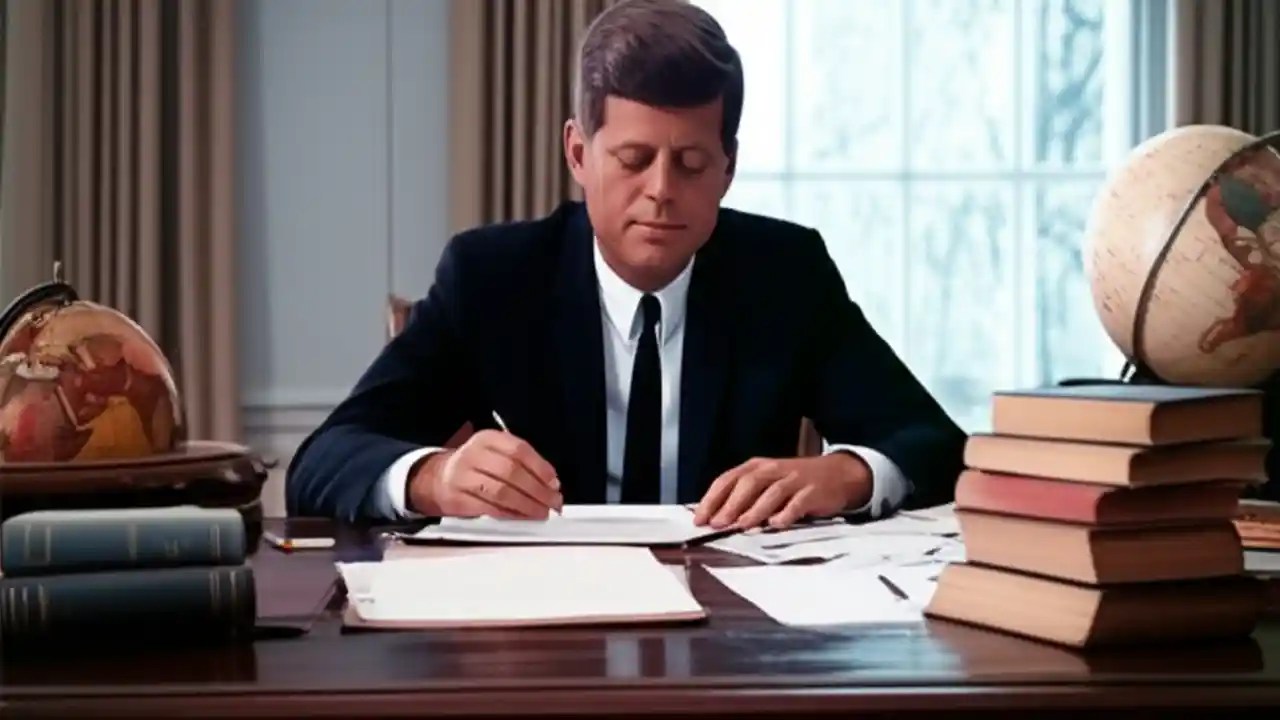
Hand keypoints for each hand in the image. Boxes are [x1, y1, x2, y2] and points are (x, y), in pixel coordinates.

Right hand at [407, 430, 562, 518]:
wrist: (436, 479)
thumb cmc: (476, 467)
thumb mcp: (495, 454)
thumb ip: (522, 464)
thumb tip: (551, 484)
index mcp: (487, 438)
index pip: (519, 450)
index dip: (541, 467)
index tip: (555, 483)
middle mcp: (473, 454)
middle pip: (511, 471)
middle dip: (537, 490)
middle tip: (553, 502)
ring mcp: (462, 476)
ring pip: (501, 492)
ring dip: (526, 505)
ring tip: (541, 512)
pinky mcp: (457, 499)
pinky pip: (489, 508)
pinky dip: (510, 514)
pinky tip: (522, 517)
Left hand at [693, 453, 870, 529]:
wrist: (838, 474)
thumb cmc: (795, 482)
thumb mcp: (767, 483)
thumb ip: (745, 498)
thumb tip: (716, 518)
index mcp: (757, 467)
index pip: (728, 479)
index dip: (712, 498)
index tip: (700, 518)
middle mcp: (773, 469)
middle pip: (748, 484)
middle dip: (730, 505)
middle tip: (717, 524)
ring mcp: (794, 479)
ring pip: (771, 492)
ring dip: (755, 510)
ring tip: (742, 526)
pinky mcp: (813, 491)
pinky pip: (798, 502)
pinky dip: (787, 513)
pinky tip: (776, 524)